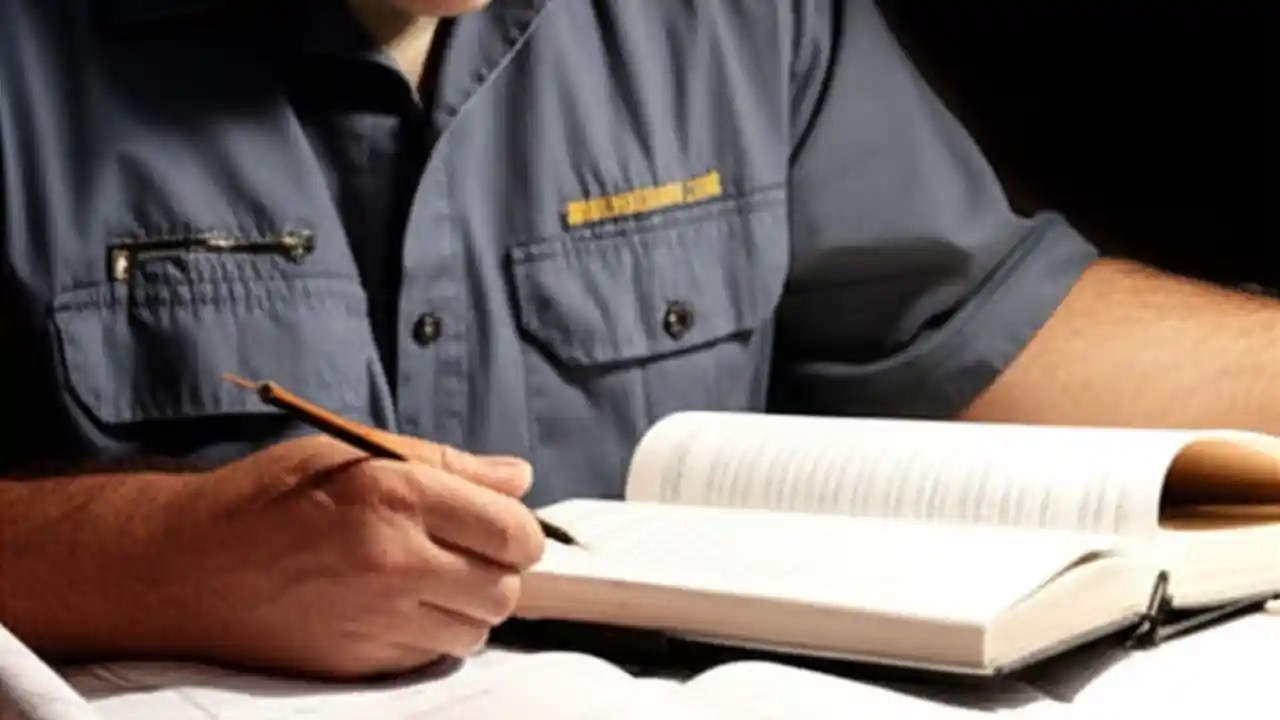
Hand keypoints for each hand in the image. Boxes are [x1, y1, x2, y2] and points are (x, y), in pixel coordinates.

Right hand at [147, 434, 545, 677]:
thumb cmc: (271, 496)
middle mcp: (395, 561)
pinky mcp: (357, 663)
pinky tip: (396, 609)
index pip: (513, 532)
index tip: (501, 527)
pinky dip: (429, 636)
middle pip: (505, 588)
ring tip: (428, 581)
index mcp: (398, 495)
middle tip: (465, 553)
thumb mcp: (356, 451)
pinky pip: (430, 657)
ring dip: (467, 608)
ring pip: (476, 630)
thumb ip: (448, 465)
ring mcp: (376, 619)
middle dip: (498, 570)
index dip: (518, 531)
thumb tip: (518, 478)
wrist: (186, 565)